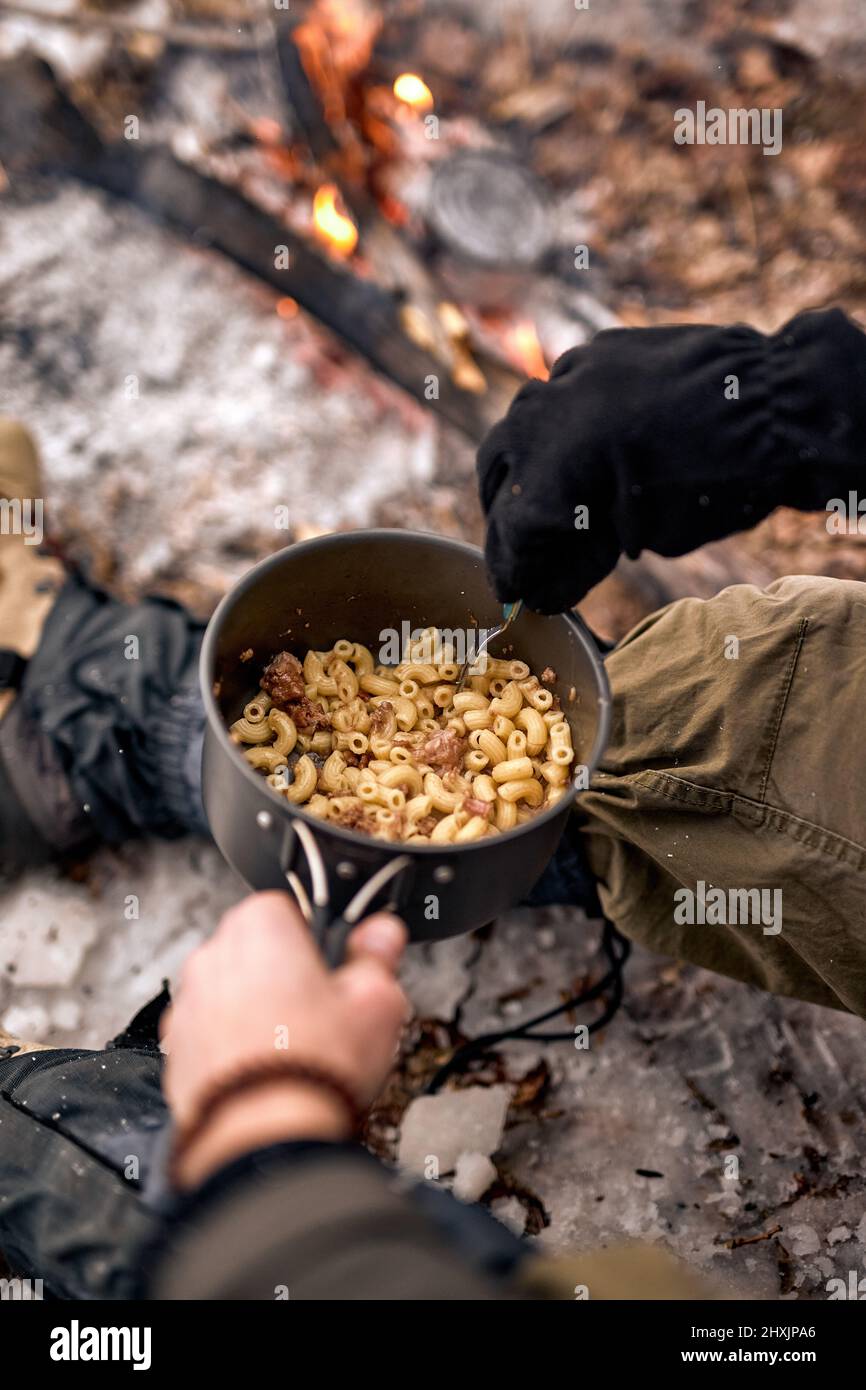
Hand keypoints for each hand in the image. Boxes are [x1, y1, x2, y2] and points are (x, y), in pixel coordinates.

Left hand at [161, 892, 408, 1187]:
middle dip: (284, 974)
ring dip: (256, 1010)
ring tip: (296, 1050)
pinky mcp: (175, 1049)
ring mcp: (188, 1003)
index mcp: (259, 926)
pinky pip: (210, 1033)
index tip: (335, 969)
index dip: (316, 940)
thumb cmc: (316, 1066)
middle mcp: (213, 956)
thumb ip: (377, 958)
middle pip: (255, 950)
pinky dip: (232, 1046)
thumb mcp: (376, 1003)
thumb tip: (382, 934)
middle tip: (323, 1013)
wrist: (263, 1139)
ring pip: (231, 992)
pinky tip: (266, 1073)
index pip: (287, 907)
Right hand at [477, 319, 784, 612]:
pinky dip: (567, 424)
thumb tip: (549, 585)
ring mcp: (568, 376)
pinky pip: (564, 389)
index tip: (514, 593)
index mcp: (546, 474)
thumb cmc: (716, 484)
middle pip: (498, 472)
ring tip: (548, 494)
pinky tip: (590, 444)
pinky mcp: (601, 349)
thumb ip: (585, 556)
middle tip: (519, 544)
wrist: (779, 399)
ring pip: (523, 421)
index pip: (509, 532)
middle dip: (504, 514)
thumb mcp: (646, 536)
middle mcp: (540, 419)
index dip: (511, 570)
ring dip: (527, 462)